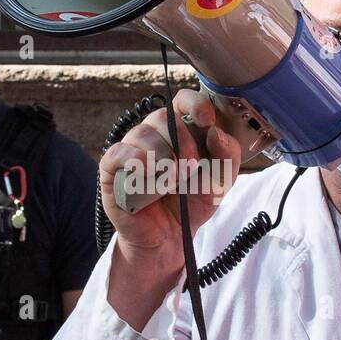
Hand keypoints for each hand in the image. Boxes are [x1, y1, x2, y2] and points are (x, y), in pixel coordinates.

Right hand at [98, 88, 241, 278]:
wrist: (170, 238)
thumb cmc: (192, 203)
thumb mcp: (220, 181)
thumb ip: (228, 155)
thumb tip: (215, 132)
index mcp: (180, 130)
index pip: (182, 101)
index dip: (194, 104)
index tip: (207, 121)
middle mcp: (153, 135)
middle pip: (162, 116)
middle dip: (182, 140)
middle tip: (191, 168)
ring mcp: (131, 150)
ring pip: (141, 134)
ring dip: (162, 155)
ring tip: (173, 180)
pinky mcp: (112, 170)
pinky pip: (117, 153)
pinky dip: (133, 158)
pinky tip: (146, 170)